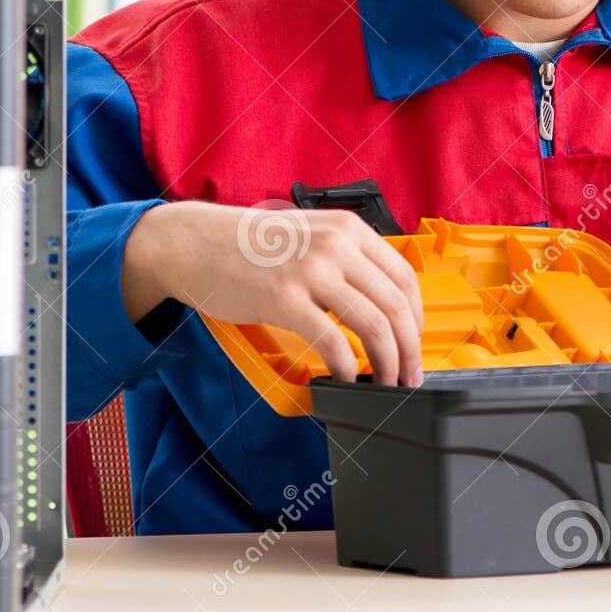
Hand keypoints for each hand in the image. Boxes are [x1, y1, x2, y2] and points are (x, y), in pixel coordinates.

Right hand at [122, 201, 424, 386]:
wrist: (193, 243)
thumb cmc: (248, 245)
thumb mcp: (309, 234)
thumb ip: (345, 259)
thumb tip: (380, 304)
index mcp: (347, 229)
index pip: (405, 277)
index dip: (417, 318)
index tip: (415, 343)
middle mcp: (336, 246)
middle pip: (397, 305)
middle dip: (411, 350)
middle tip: (410, 376)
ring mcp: (311, 272)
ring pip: (374, 326)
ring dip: (388, 364)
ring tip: (385, 383)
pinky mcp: (284, 300)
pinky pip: (333, 343)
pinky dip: (346, 369)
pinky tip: (344, 380)